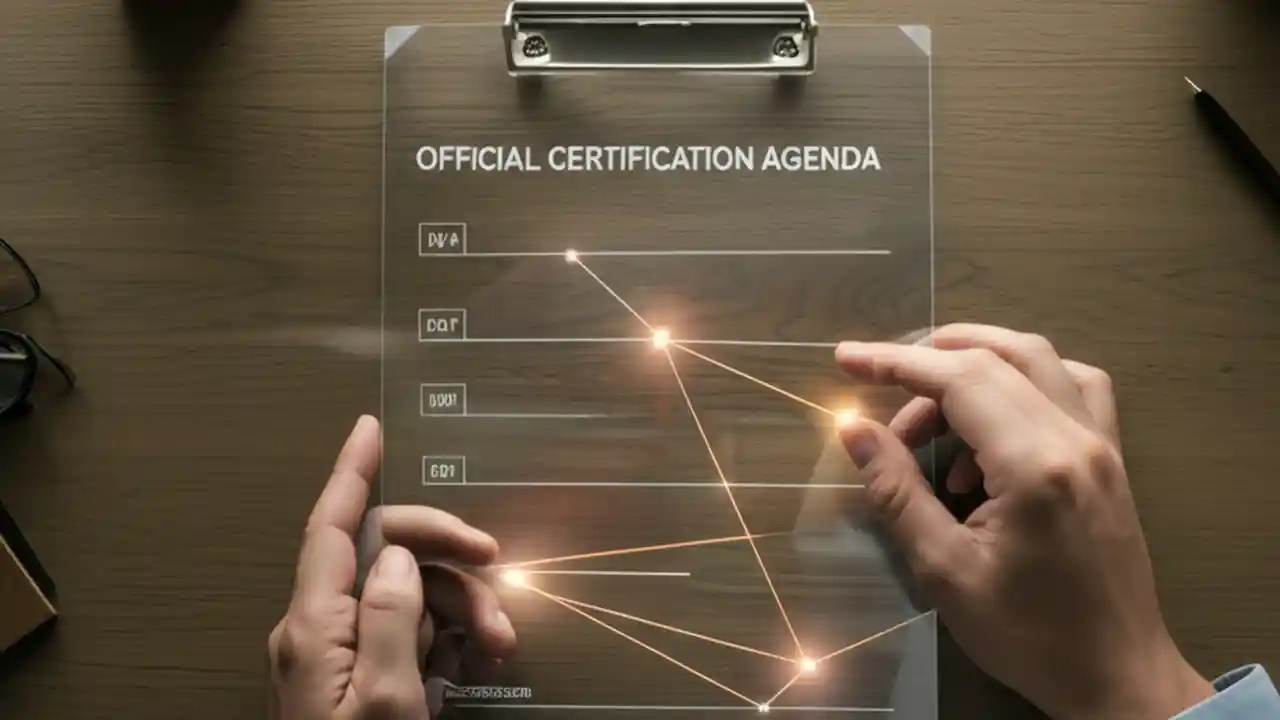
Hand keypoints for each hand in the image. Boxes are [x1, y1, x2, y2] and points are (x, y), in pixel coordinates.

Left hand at [269, 416, 516, 718]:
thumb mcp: (388, 701)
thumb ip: (390, 618)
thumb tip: (394, 555)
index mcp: (313, 626)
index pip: (332, 527)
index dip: (351, 471)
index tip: (370, 427)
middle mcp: (318, 628)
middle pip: (383, 555)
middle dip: (446, 554)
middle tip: (498, 564)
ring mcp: (340, 652)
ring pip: (406, 593)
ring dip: (461, 603)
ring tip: (501, 636)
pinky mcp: (361, 675)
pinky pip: (407, 631)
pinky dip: (448, 633)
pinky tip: (479, 651)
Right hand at [836, 324, 1212, 719]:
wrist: (1117, 677)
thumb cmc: (1027, 635)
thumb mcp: (945, 570)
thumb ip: (897, 491)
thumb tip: (855, 429)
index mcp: (1036, 465)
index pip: (961, 379)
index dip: (896, 361)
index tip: (846, 358)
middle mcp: (1077, 438)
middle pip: (997, 358)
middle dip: (928, 361)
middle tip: (879, 392)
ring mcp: (1102, 445)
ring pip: (1039, 360)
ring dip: (977, 362)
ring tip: (928, 417)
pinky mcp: (1111, 458)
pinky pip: (1072, 385)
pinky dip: (1022, 381)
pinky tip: (988, 427)